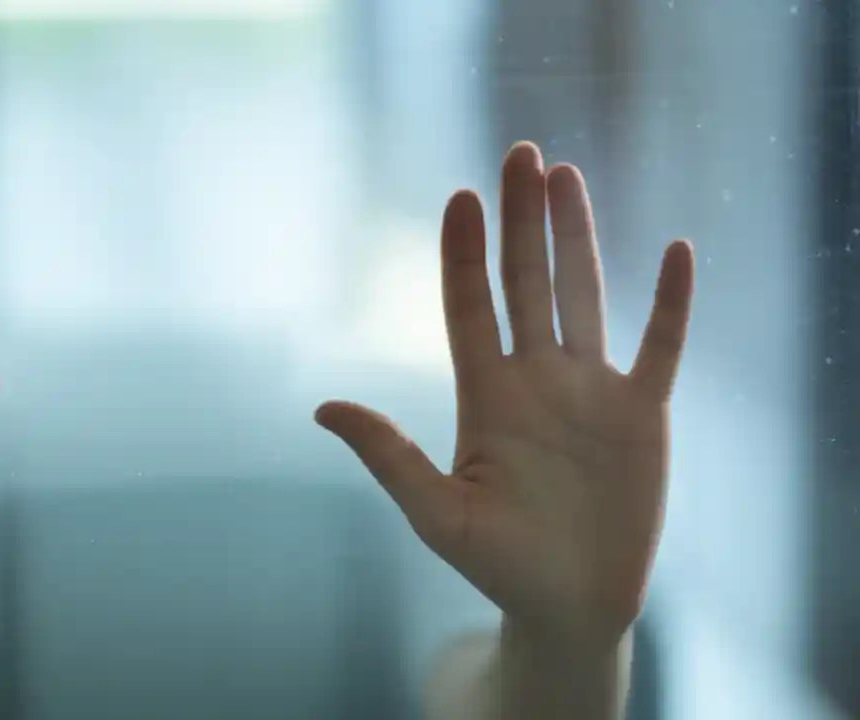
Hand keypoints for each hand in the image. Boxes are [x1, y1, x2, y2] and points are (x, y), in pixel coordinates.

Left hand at [317, 142, 693, 652]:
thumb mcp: (435, 513)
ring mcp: (590, 391)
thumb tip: (321, 408)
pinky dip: (669, 303)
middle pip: (525, 281)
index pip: (470, 306)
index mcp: (485, 394)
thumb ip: (388, 457)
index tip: (460, 198)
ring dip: (577, 236)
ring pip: (582, 295)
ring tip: (567, 175)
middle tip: (519, 153)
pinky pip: (659, 346)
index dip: (464, 253)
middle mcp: (536, 379)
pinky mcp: (642, 413)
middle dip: (521, 219)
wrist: (568, 605)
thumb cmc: (497, 564)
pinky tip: (674, 251)